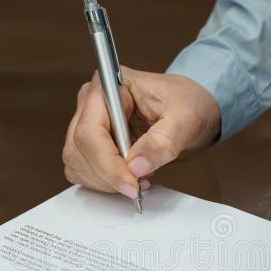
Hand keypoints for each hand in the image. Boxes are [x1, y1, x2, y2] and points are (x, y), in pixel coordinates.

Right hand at [62, 66, 220, 197]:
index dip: (107, 163)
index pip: (90, 131)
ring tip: (139, 177)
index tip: (130, 184)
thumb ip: (163, 141)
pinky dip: (105, 182)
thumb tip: (136, 165)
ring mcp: (89, 124)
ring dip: (106, 181)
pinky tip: (130, 177)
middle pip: (79, 150)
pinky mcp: (93, 144)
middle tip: (139, 183)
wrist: (192, 110)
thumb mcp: (186, 119)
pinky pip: (85, 171)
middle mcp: (92, 103)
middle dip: (108, 174)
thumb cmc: (188, 104)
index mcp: (110, 87)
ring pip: (78, 164)